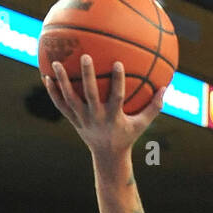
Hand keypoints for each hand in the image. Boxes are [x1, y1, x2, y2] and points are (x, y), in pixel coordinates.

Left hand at [44, 56, 165, 157]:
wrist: (107, 157)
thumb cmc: (127, 135)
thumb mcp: (142, 124)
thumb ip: (155, 106)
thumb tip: (167, 86)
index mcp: (113, 117)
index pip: (116, 97)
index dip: (117, 81)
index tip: (118, 63)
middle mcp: (96, 117)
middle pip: (89, 95)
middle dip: (87, 76)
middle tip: (85, 56)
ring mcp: (82, 119)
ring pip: (70, 99)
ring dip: (62, 82)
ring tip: (56, 63)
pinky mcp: (73, 121)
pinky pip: (61, 106)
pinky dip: (53, 93)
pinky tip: (46, 77)